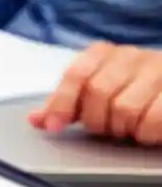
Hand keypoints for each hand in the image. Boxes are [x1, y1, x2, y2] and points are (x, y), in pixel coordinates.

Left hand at [30, 42, 161, 144]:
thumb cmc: (132, 87)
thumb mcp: (97, 89)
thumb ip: (67, 104)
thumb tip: (36, 119)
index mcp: (103, 53)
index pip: (75, 74)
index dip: (61, 103)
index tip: (53, 125)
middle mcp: (131, 56)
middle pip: (97, 92)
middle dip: (97, 120)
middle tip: (107, 128)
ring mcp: (158, 69)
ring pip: (124, 108)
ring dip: (123, 128)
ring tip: (130, 128)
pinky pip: (154, 119)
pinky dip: (147, 133)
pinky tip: (147, 131)